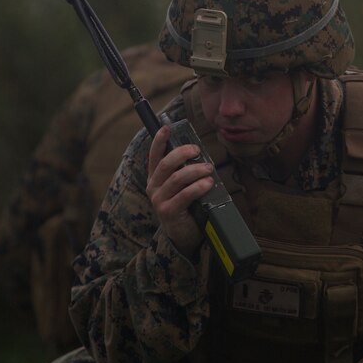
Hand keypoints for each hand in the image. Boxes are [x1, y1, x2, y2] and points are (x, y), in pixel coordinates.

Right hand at [146, 126, 215, 259]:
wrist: (181, 234)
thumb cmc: (184, 206)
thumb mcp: (180, 186)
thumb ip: (183, 171)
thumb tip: (199, 153)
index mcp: (154, 177)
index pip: (154, 155)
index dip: (159, 140)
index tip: (167, 127)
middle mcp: (153, 187)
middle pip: (166, 164)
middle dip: (182, 153)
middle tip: (197, 150)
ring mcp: (159, 200)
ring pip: (177, 178)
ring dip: (195, 170)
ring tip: (209, 168)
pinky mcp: (168, 211)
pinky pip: (184, 195)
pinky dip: (198, 187)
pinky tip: (208, 183)